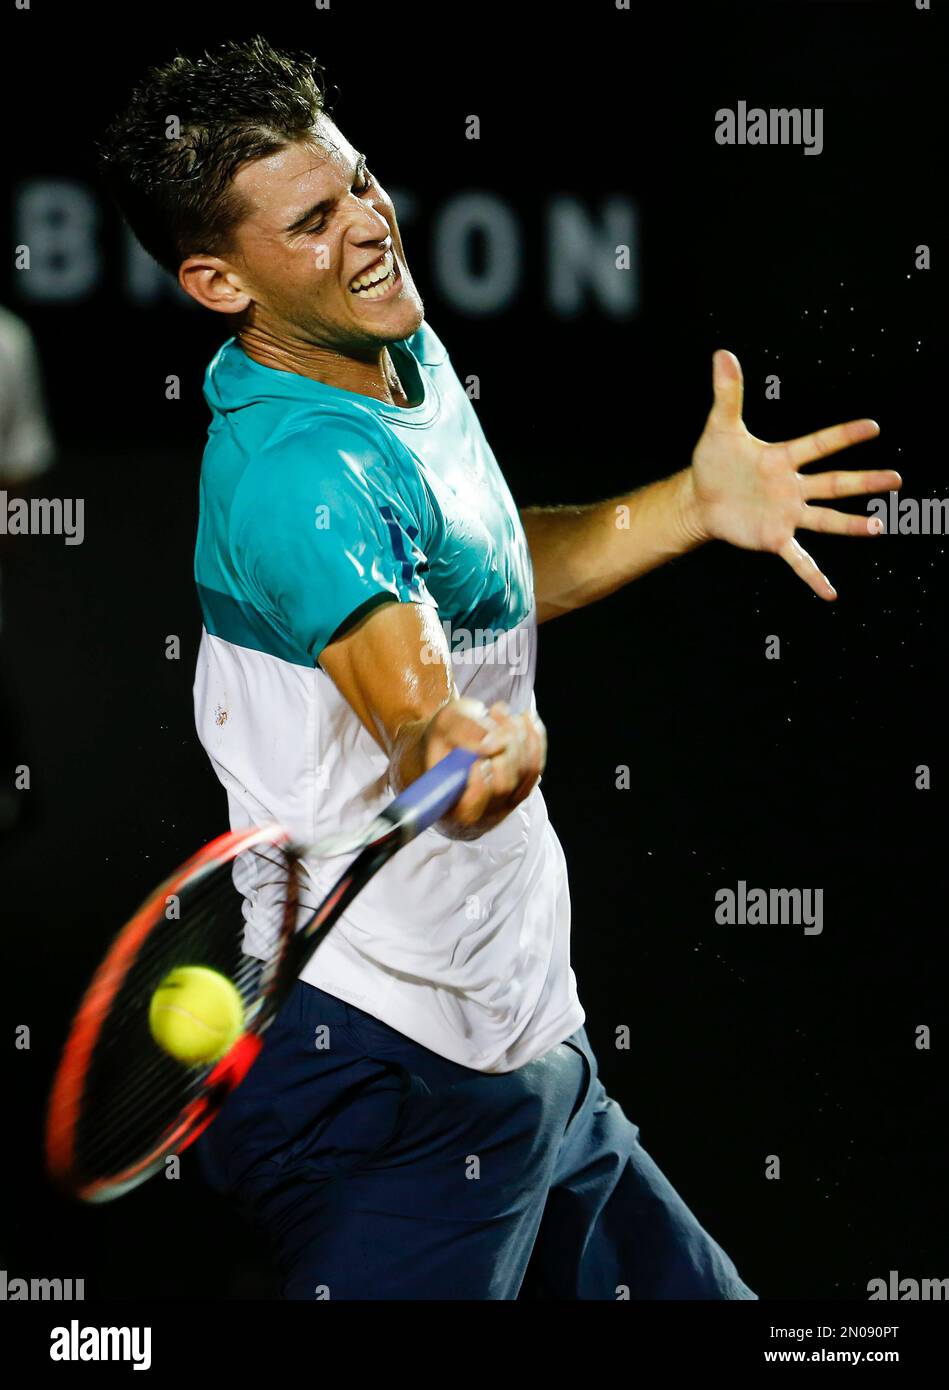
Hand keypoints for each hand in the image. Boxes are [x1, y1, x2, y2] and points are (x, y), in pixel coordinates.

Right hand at [422, 697, 546, 835]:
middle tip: (492, 714)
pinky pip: (536, 765)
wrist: (457, 737)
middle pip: (503, 786)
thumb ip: (463, 732)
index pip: (470, 808)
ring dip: (518, 735)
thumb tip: (490, 745)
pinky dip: (534, 738)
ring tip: (499, 711)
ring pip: (524, 772)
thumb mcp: (445, 724)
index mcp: (451, 804)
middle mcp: (480, 810)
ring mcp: (505, 801)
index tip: (478, 759)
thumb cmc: (445, 735)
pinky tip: (524, 718)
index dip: (478, 786)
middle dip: (503, 746)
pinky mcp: (523, 787)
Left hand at [685, 349, 901, 598]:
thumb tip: (722, 354)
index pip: (819, 444)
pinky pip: (798, 559)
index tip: (873, 427)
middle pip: (834, 484)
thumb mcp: (720, 428)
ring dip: (852, 525)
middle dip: (864, 482)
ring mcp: (787, 514)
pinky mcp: (775, 538)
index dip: (843, 436)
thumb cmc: (714, 461)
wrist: (699, 497)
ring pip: (826, 520)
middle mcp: (793, 487)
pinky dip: (813, 576)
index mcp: (784, 458)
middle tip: (896, 479)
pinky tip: (830, 593)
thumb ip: (727, 393)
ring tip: (879, 527)